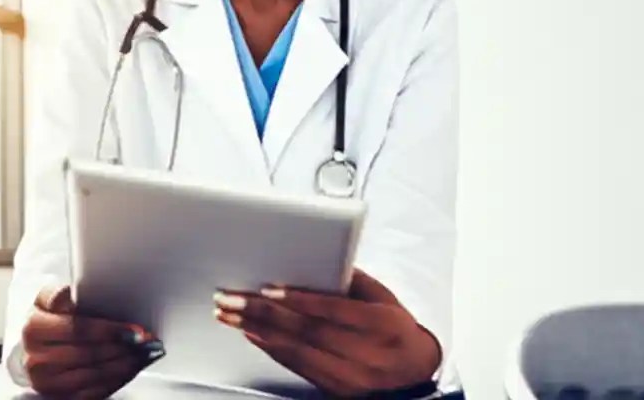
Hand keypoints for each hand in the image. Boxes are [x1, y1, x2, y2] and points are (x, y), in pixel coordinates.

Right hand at [21, 285, 164, 398]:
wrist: (37, 346)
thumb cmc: (51, 318)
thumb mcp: (51, 298)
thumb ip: (63, 294)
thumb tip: (77, 294)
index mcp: (34, 327)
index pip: (78, 329)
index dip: (109, 330)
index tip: (134, 329)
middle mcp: (36, 358)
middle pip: (89, 354)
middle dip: (123, 348)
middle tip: (147, 342)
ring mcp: (46, 382)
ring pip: (94, 375)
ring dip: (125, 365)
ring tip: (144, 353)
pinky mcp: (58, 396)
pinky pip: (94, 392)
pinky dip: (117, 379)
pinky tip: (131, 368)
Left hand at [214, 270, 440, 397]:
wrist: (413, 370)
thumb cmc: (394, 326)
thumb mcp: (382, 295)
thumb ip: (349, 278)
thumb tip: (315, 258)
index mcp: (382, 324)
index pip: (334, 311)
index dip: (299, 300)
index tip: (267, 288)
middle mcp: (367, 353)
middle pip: (307, 332)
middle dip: (263, 313)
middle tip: (231, 299)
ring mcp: (351, 376)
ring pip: (296, 352)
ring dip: (257, 330)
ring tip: (230, 314)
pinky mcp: (336, 389)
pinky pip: (297, 367)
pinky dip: (269, 348)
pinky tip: (251, 333)